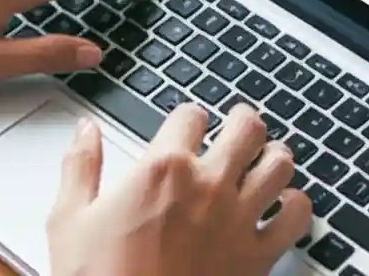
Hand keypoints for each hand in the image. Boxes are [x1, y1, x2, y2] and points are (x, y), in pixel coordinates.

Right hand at [48, 104, 311, 275]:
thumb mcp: (71, 220)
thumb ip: (80, 166)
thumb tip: (84, 130)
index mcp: (163, 169)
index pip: (191, 114)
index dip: (189, 117)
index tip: (187, 126)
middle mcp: (208, 185)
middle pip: (248, 127)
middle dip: (244, 121)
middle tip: (239, 124)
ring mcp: (238, 218)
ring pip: (280, 163)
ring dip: (273, 157)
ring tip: (264, 158)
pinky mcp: (258, 254)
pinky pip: (297, 216)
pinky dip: (296, 206)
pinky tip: (283, 206)